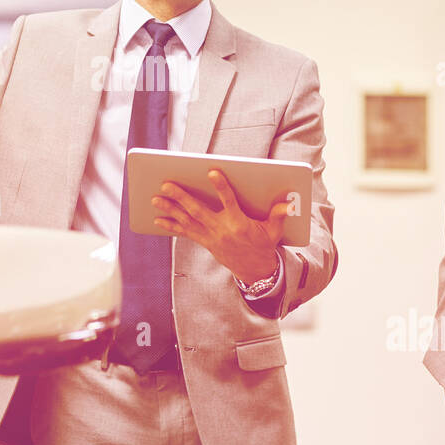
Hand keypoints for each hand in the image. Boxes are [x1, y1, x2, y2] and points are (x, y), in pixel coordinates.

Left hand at [152, 169, 288, 283]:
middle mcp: (222, 230)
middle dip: (181, 197)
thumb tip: (289, 203)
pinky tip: (157, 219)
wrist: (256, 271)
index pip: (229, 201)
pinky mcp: (205, 242)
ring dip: (170, 209)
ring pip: (187, 221)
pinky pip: (185, 233)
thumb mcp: (275, 230)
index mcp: (239, 223)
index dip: (221, 187)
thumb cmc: (265, 245)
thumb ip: (279, 214)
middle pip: (198, 210)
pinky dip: (171, 226)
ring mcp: (211, 237)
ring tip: (155, 199)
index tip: (212, 173)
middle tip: (166, 184)